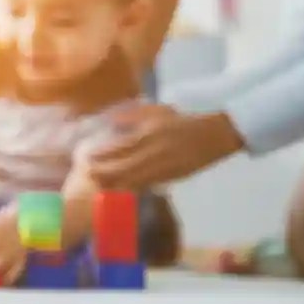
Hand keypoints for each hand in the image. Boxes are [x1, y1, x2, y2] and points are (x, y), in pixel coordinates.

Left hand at [87, 105, 244, 188]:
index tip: (86, 157)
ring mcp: (165, 165)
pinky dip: (133, 188)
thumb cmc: (185, 120)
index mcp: (151, 132)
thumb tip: (112, 121)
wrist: (217, 134)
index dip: (102, 154)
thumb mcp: (159, 111)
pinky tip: (121, 191)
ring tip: (98, 188)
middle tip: (87, 176)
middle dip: (105, 174)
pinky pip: (149, 184)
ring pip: (135, 179)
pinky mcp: (173, 176)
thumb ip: (134, 115)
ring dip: (116, 185)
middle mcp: (156, 150)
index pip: (121, 146)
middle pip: (124, 167)